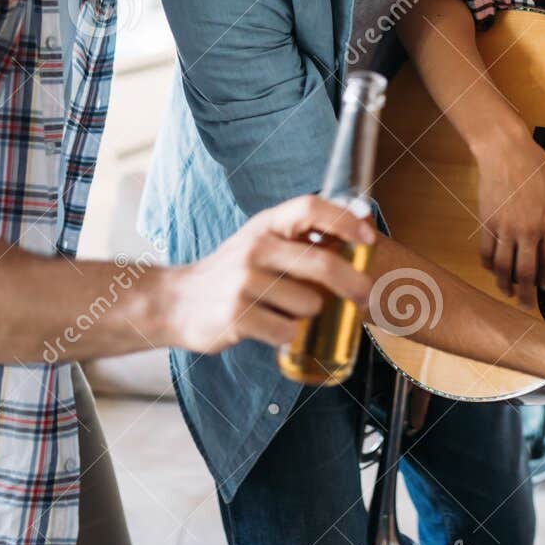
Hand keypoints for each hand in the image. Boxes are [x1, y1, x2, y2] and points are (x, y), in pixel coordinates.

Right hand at [162, 195, 376, 353]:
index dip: (344, 220)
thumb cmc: (232, 273)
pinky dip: (287, 335)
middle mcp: (254, 248)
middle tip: (364, 295)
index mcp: (265, 225)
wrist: (175, 302)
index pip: (310, 208)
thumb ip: (300, 239)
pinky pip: (288, 331)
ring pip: (309, 304)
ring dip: (309, 314)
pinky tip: (268, 328)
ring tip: (285, 311)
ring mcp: (244, 282)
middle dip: (352, 282)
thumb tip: (362, 235)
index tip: (369, 238)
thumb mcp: (260, 243)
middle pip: (321, 262)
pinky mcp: (237, 316)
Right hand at [474, 129, 544, 304]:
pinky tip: (492, 270)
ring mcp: (505, 228)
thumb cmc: (536, 168)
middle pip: (526, 272)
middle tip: (527, 305)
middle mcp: (527, 231)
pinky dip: (488, 265)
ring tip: (508, 293)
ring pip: (504, 267)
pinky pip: (486, 252)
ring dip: (505, 284)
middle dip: (527, 294)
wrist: (505, 152)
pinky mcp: (487, 223)